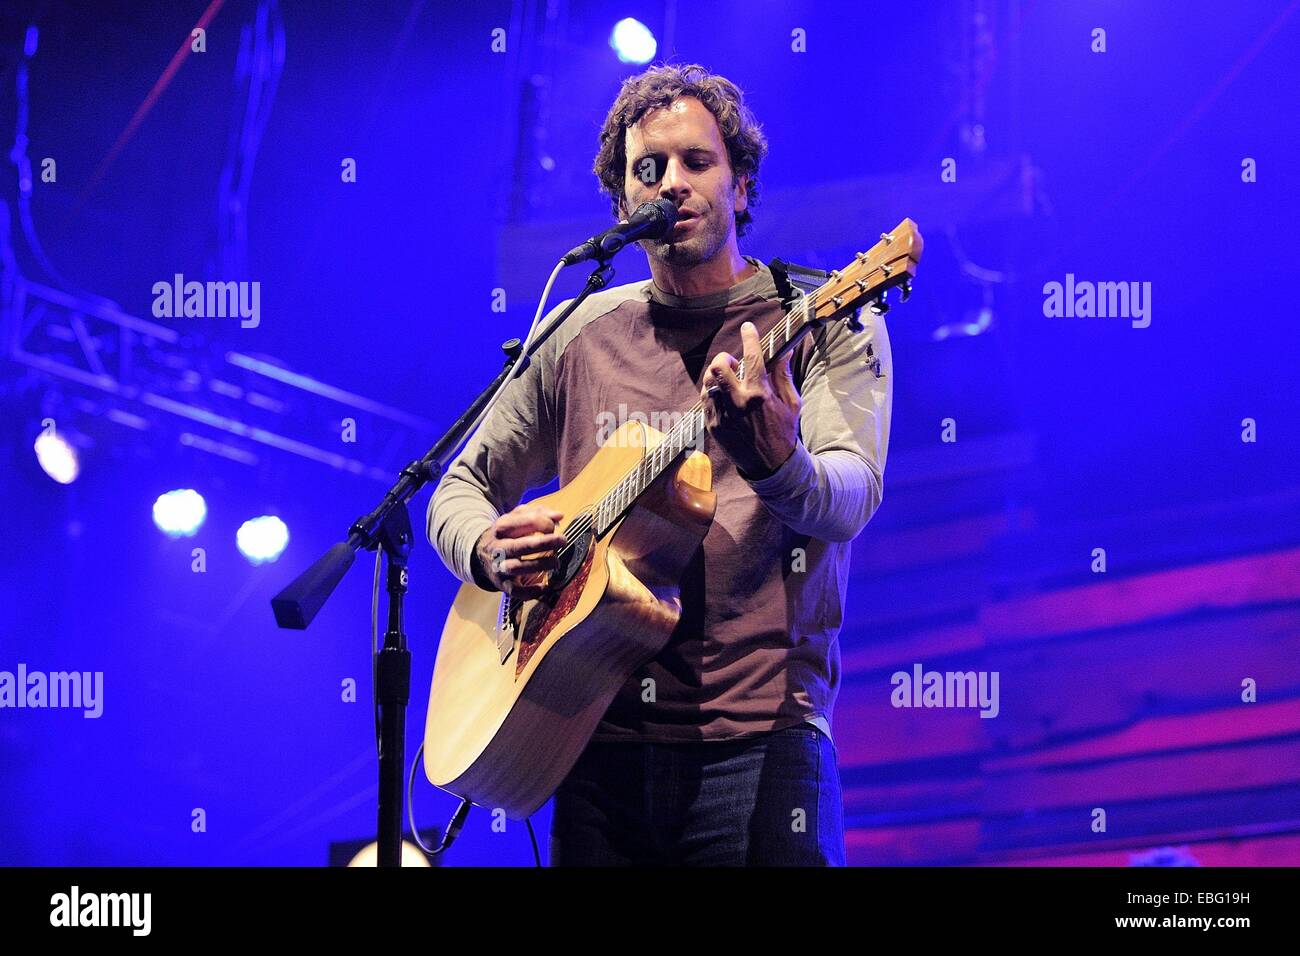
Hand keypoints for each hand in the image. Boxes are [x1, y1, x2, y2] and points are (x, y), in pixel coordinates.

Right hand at [473, 504, 567, 597]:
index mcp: (502, 527)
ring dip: (540, 565)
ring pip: (518, 567)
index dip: (543, 523)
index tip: (553, 527)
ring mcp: (499, 567)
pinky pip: (515, 591)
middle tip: (562, 541)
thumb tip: (559, 516)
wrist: (480, 554)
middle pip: (521, 546)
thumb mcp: (516, 518)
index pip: (524, 522)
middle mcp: (498, 547)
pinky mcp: (503, 584)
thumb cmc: (507, 534)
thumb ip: (538, 513)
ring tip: (556, 562)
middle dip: (544, 543)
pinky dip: (530, 591)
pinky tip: (544, 587)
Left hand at [701, 321, 800, 478]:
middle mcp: (738, 402)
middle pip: (718, 367)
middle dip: (723, 359)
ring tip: (728, 380)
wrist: (771, 465)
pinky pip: (706, 400)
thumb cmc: (784, 432)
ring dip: (716, 376)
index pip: (752, 357)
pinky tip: (724, 395)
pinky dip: (713, 393)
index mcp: (759, 394)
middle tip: (732, 363)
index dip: (749, 337)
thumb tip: (784, 351)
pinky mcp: (713, 425)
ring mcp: (723, 414)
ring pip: (708, 383)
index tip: (748, 328)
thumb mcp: (791, 403)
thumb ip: (783, 375)